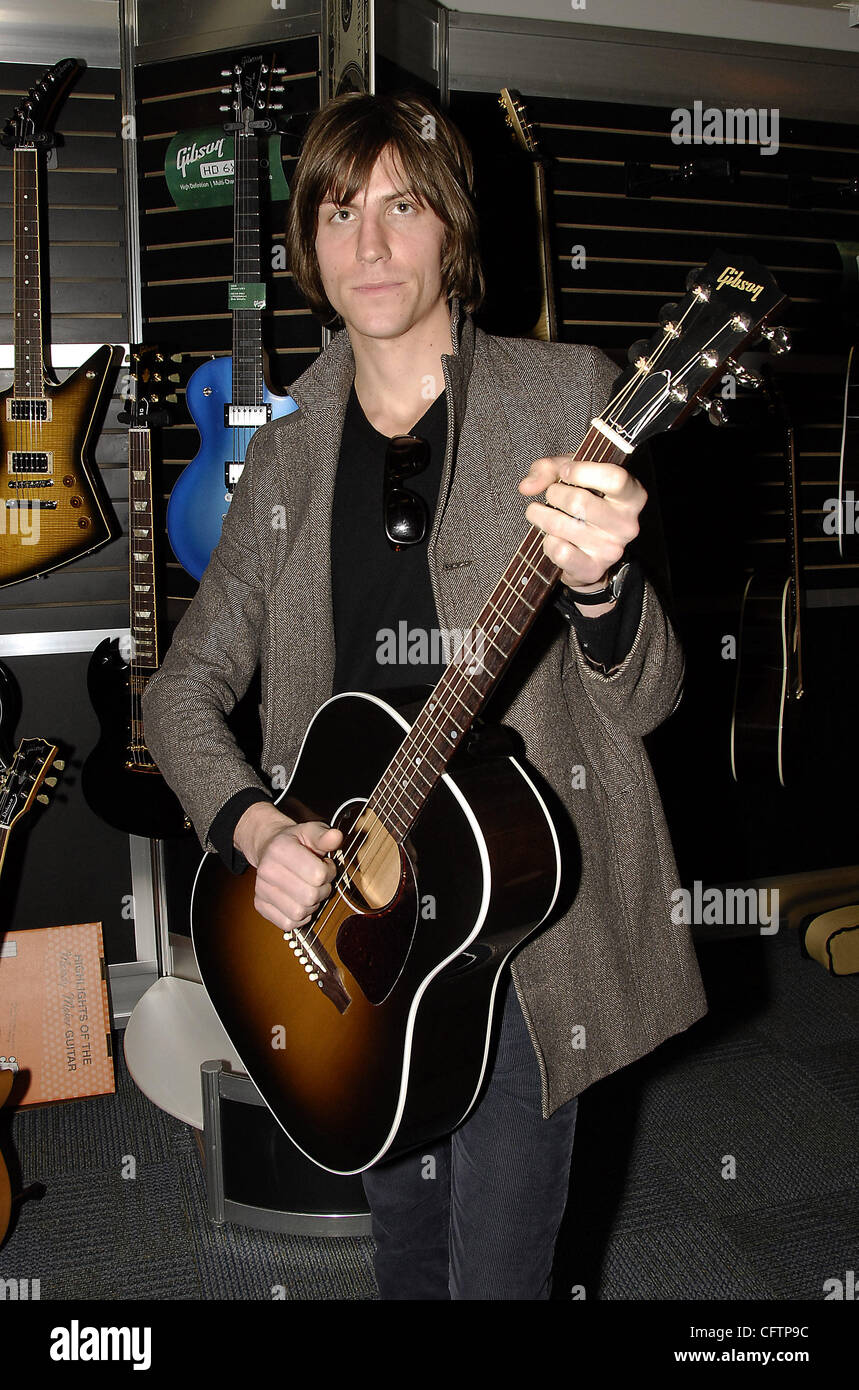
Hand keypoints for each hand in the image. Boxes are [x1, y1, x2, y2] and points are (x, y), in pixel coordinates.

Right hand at [234, 801, 342, 933]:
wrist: (269, 848)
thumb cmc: (295, 842)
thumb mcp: (311, 831)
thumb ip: (324, 836)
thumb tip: (336, 837)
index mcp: (280, 849)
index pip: (317, 874)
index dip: (329, 872)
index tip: (326, 865)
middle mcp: (267, 870)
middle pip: (310, 896)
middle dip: (322, 890)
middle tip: (320, 880)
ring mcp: (261, 889)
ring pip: (299, 913)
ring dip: (311, 905)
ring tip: (309, 890)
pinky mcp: (260, 905)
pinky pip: (287, 923)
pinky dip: (299, 918)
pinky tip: (299, 902)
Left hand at [518, 456, 645, 595]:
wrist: (589, 551)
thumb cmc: (585, 501)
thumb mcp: (572, 476)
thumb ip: (549, 470)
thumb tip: (527, 487)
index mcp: (632, 496)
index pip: (614, 478)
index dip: (582, 471)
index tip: (564, 472)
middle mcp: (627, 524)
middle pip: (579, 501)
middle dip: (553, 493)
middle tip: (550, 494)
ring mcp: (611, 549)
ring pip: (561, 525)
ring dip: (541, 516)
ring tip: (539, 512)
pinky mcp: (593, 569)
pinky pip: (559, 550)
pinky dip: (548, 541)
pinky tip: (552, 537)